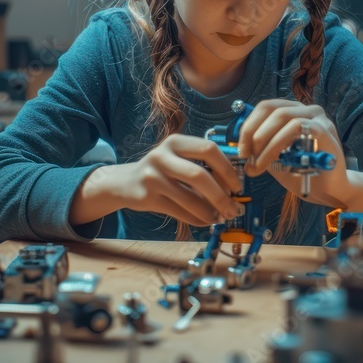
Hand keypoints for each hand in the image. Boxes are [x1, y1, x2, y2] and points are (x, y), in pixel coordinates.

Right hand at [90, 134, 242, 226]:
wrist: (125, 183)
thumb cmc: (162, 171)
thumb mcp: (178, 158)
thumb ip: (202, 165)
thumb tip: (233, 188)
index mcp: (176, 141)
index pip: (209, 150)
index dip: (228, 169)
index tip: (238, 186)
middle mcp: (162, 156)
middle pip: (200, 175)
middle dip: (221, 195)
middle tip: (233, 208)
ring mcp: (152, 176)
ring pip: (190, 198)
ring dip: (210, 212)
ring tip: (220, 217)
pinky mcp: (147, 197)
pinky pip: (179, 212)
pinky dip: (197, 219)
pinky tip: (205, 221)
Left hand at [236, 99, 347, 205]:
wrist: (329, 189)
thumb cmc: (303, 171)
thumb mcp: (276, 157)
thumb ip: (260, 148)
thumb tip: (239, 148)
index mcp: (292, 112)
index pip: (265, 107)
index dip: (248, 125)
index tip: (241, 149)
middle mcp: (306, 109)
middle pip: (272, 109)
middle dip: (253, 133)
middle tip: (247, 157)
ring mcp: (317, 117)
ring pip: (283, 117)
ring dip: (265, 143)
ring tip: (259, 165)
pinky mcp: (325, 130)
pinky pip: (298, 128)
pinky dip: (280, 144)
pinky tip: (277, 161)